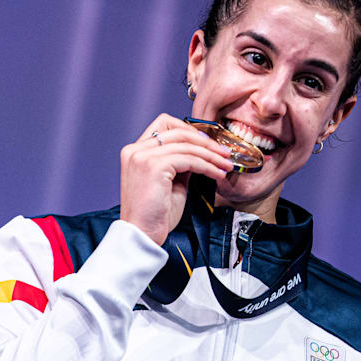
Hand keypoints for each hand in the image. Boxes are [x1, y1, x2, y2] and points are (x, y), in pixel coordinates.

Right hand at [120, 114, 233, 244]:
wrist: (142, 235)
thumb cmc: (155, 214)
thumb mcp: (171, 182)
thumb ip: (181, 163)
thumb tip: (201, 152)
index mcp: (135, 151)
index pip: (164, 124)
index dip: (189, 130)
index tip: (208, 143)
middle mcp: (135, 150)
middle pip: (178, 131)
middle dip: (205, 141)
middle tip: (224, 153)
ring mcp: (143, 157)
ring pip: (187, 145)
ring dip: (211, 155)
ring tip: (225, 166)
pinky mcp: (154, 166)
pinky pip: (189, 160)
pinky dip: (207, 166)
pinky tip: (217, 174)